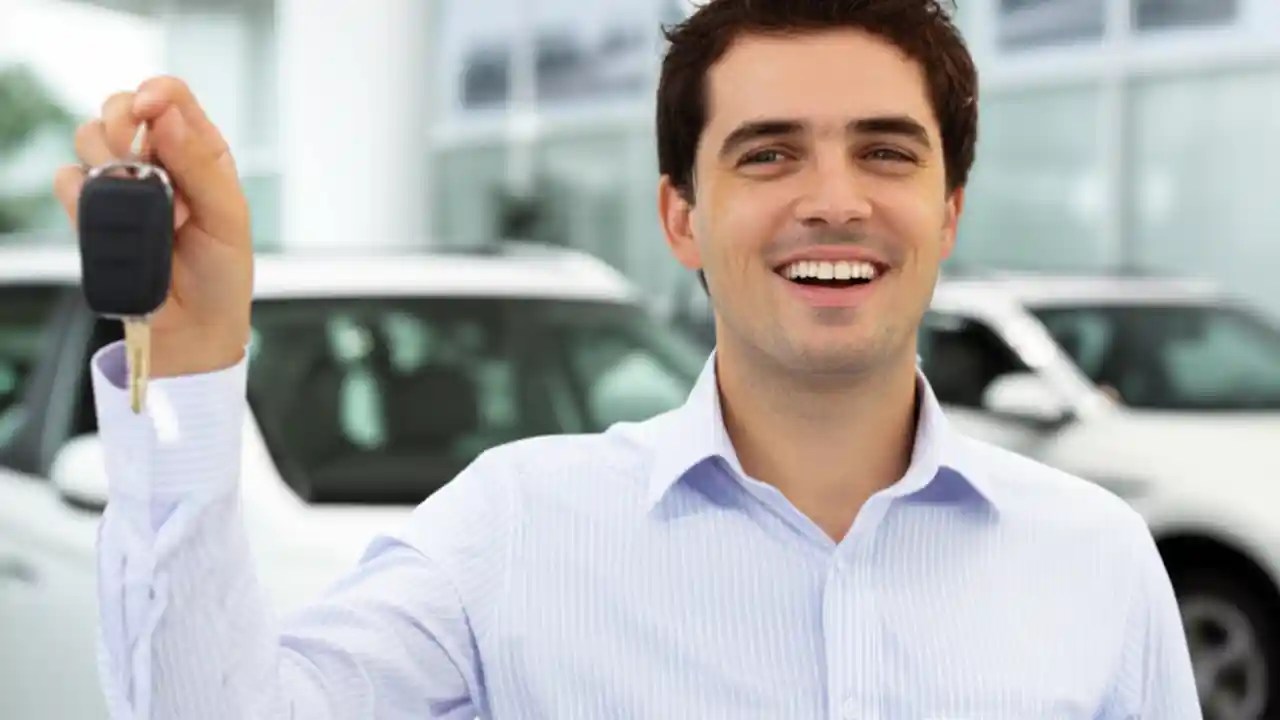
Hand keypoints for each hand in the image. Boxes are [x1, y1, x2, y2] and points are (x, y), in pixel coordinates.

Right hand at [53, 76, 253, 377]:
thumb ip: (200, 164)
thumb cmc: (222, 273)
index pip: (170, 96)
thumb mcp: (228, 217)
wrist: (193, 328)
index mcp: (200, 152)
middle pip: (119, 106)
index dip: (155, 93)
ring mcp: (122, 183)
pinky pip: (67, 181)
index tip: (149, 111)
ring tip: (148, 213)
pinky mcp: (92, 211)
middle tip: (148, 171)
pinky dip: (83, 196)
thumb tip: (166, 116)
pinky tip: (114, 224)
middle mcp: (159, 159)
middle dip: (125, 128)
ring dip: (111, 167)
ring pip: (87, 137)